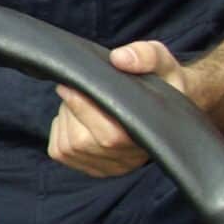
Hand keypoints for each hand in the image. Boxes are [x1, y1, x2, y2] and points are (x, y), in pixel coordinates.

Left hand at [48, 39, 187, 177]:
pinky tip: (78, 119)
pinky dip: (60, 131)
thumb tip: (120, 59)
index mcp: (150, 136)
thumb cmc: (160, 81)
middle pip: (82, 142)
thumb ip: (145, 55)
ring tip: (84, 103)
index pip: (110, 136)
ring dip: (66, 120)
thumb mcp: (160, 60)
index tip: (73, 85)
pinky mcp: (94, 169)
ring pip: (68, 146)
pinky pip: (60, 151)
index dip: (84, 109)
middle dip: (72, 110)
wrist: (162, 104)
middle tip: (76, 88)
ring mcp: (112, 168)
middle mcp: (131, 159)